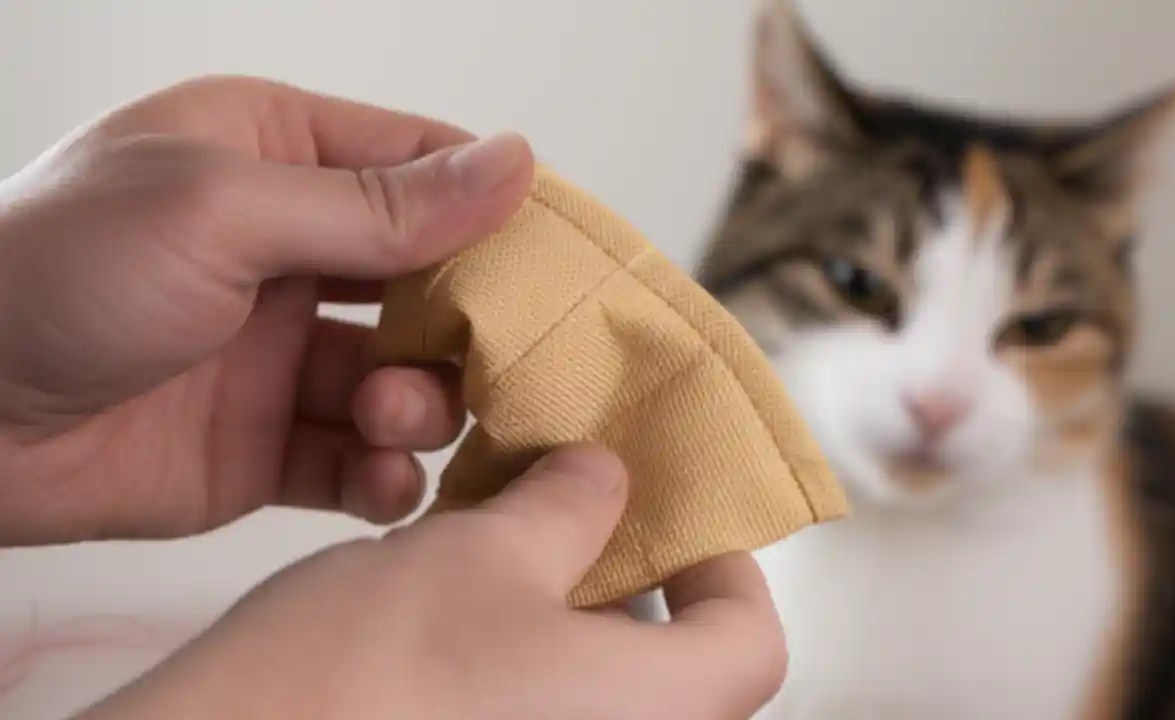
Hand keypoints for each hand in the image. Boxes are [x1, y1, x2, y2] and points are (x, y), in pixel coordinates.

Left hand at [0, 76, 533, 543]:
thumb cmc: (55, 272)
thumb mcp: (224, 208)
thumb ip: (378, 204)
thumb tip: (516, 162)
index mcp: (277, 155)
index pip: (423, 166)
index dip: (498, 208)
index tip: (562, 258)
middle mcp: (290, 250)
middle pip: (431, 282)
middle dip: (468, 324)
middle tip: (494, 358)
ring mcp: (279, 353)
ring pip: (407, 377)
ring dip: (422, 401)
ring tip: (389, 413)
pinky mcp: (266, 445)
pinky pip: (359, 460)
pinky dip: (387, 473)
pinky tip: (381, 477)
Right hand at [79, 445, 786, 719]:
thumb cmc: (372, 669)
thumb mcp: (483, 555)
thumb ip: (567, 508)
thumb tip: (604, 477)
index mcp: (656, 713)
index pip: (749, 641)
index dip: (726, 564)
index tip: (676, 510)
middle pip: (668, 659)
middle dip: (624, 569)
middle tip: (575, 501)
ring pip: (587, 678)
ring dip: (558, 600)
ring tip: (498, 530)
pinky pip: (524, 705)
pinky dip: (511, 648)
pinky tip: (446, 594)